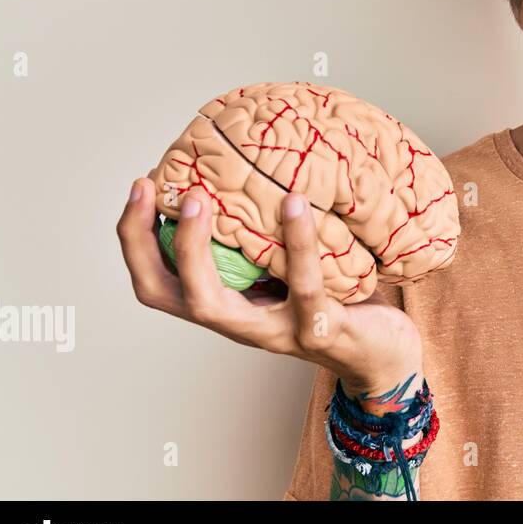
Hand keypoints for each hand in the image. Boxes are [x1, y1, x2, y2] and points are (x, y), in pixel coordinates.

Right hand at [117, 179, 420, 397]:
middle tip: (155, 191)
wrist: (386, 353)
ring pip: (214, 303)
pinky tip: (296, 204)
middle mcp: (240, 324)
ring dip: (194, 248)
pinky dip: (297, 243)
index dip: (136, 239)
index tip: (141, 186)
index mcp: (229, 305)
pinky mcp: (319, 330)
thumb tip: (245, 170)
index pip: (158, 282)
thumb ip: (266, 236)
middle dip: (143, 244)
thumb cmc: (337, 299)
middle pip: (168, 295)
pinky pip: (303, 285)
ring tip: (202, 196)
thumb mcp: (291, 264)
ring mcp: (276, 332)